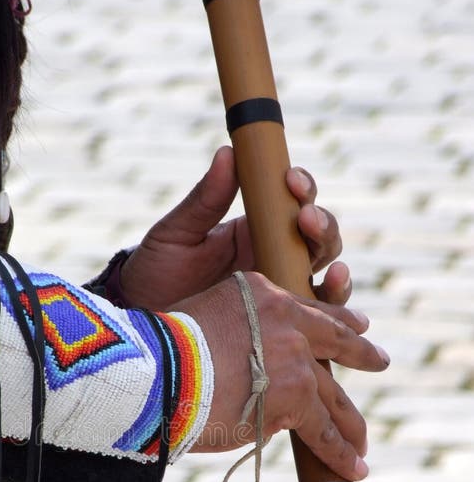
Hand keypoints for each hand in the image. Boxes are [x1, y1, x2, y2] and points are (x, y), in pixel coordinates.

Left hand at [119, 146, 346, 309]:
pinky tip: (334, 307)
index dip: (302, 187)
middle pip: (320, 238)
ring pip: (327, 278)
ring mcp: (281, 293)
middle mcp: (275, 258)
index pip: (293, 201)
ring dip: (337, 272)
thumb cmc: (156, 273)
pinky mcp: (281, 329)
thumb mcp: (176, 234)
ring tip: (334, 270)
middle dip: (321, 226)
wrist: (145, 323)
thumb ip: (204, 200)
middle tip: (305, 219)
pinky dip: (333, 311)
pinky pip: (317, 322)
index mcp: (256, 229)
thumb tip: (227, 153)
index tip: (290, 180)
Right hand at [170, 273, 389, 480]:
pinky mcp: (294, 399)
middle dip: (359, 354)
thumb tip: (245, 370)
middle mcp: (286, 321)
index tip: (352, 324)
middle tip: (379, 360)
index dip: (331, 321)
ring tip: (361, 443)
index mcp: (261, 295)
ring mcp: (294, 359)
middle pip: (333, 343)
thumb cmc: (162, 350)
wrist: (158, 369)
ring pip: (332, 395)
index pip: (305, 311)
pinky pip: (323, 430)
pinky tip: (353, 467)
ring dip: (350, 423)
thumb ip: (233, 334)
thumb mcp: (202, 316)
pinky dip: (339, 452)